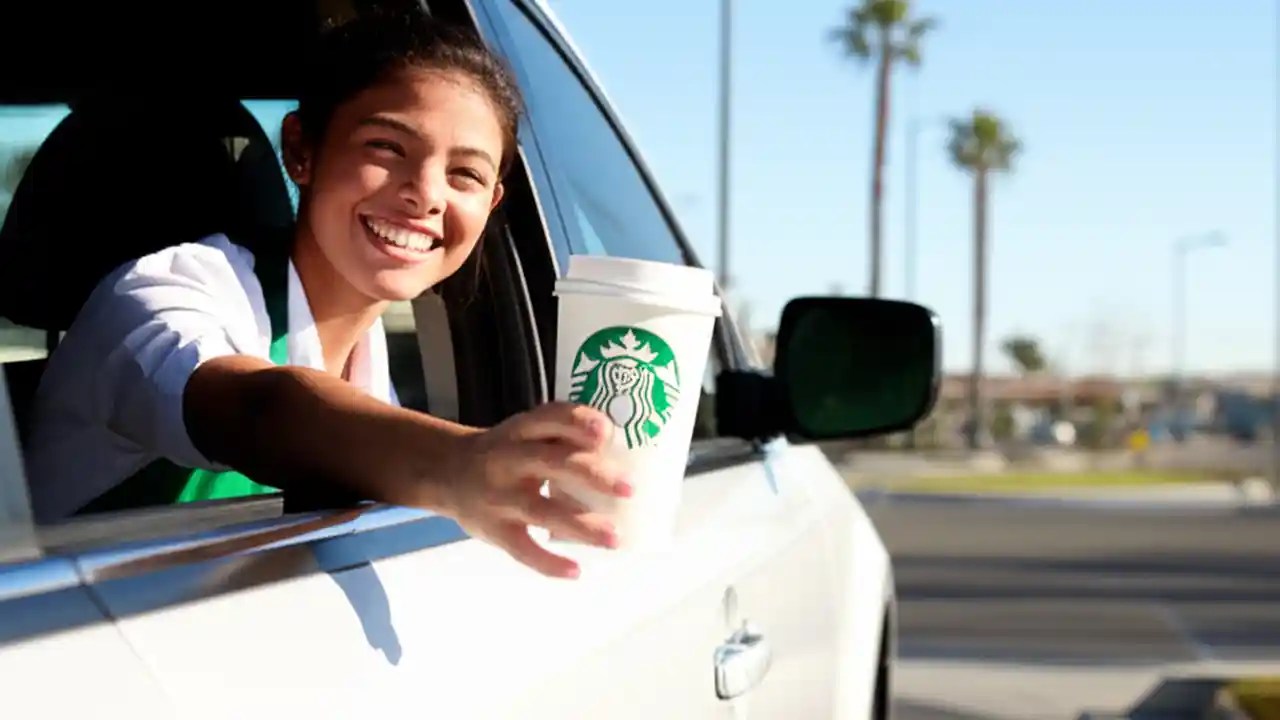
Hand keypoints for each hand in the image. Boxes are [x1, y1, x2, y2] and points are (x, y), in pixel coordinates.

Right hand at [444, 403, 631, 578]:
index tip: (607, 433)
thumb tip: (624, 450)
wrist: (448, 473)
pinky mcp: (493, 530)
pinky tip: (576, 571)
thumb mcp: (526, 433)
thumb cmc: (507, 451)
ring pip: (542, 511)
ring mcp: (499, 497)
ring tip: (615, 538)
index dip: (578, 423)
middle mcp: (508, 459)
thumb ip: (564, 436)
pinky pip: (522, 550)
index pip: (551, 418)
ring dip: (581, 525)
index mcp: (521, 430)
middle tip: (630, 489)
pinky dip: (548, 563)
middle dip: (592, 474)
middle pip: (552, 463)